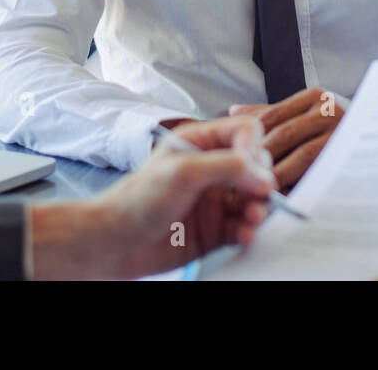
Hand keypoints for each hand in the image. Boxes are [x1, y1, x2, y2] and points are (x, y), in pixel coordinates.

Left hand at [28, 115, 275, 279]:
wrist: (115, 242)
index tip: (254, 170)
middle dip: (261, 183)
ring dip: (258, 210)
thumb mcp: (183, 171)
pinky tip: (244, 235)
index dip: (254, 149)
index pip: (245, 134)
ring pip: (253, 200)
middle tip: (258, 198)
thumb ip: (227, 166)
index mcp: (201, 143)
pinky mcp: (215, 228)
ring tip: (252, 219)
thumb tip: (262, 175)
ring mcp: (214, 200)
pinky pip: (243, 227)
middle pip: (255, 167)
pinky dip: (249, 231)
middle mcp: (211, 169)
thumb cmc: (136, 200)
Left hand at [229, 87, 344, 192]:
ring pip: (302, 155)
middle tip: (239, 180)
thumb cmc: (336, 132)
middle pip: (284, 134)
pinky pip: (321, 172)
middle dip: (261, 159)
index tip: (233, 159)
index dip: (250, 139)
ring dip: (279, 175)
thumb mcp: (307, 115)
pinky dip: (301, 185)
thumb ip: (271, 113)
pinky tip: (288, 197)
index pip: (272, 116)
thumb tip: (234, 110)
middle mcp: (331, 109)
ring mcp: (344, 132)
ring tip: (259, 191)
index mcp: (315, 98)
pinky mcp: (352, 155)